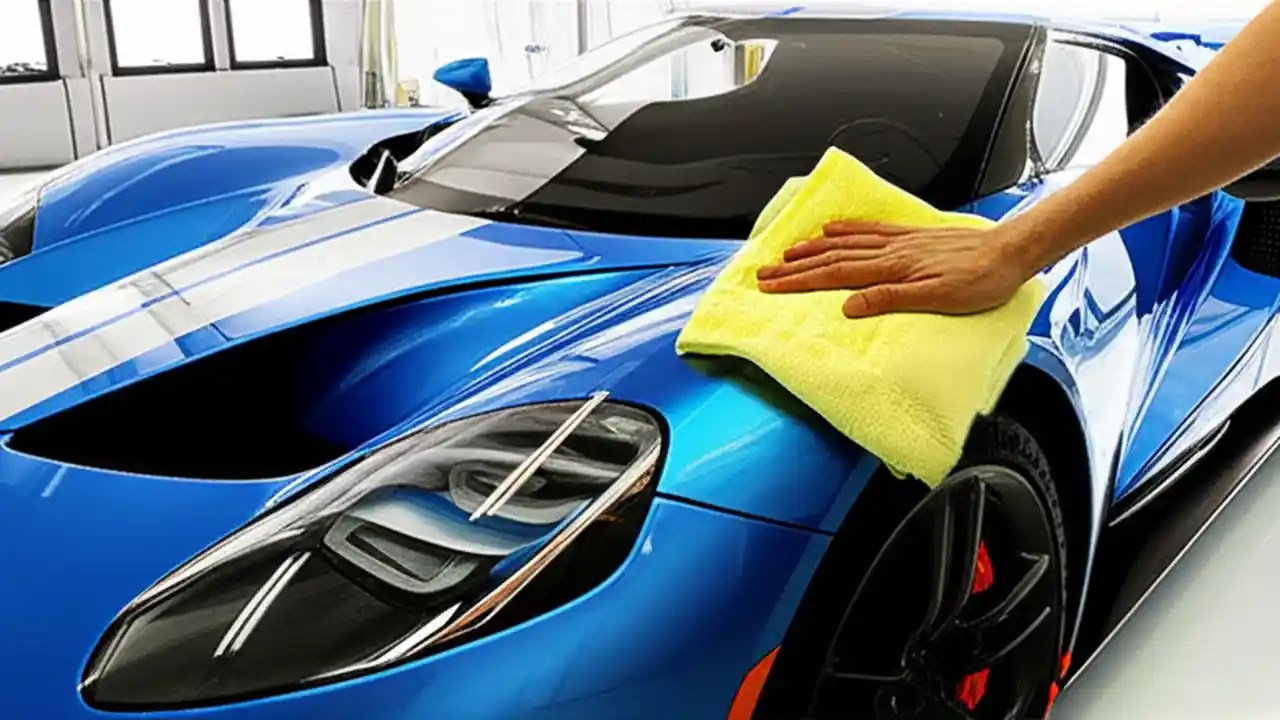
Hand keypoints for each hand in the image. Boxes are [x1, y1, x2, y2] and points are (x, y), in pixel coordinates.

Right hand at [755, 221, 1035, 317]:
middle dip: (795, 267)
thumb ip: (890, 300)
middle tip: (764, 273)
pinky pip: (870, 230)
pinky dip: (846, 229)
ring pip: (846, 242)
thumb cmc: (980, 281)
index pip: (834, 276)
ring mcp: (899, 241)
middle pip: (831, 258)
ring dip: (813, 248)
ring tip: (787, 252)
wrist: (1010, 253)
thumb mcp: (937, 299)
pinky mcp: (911, 236)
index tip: (772, 287)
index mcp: (892, 269)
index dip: (799, 282)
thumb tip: (849, 306)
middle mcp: (890, 251)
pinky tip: (832, 229)